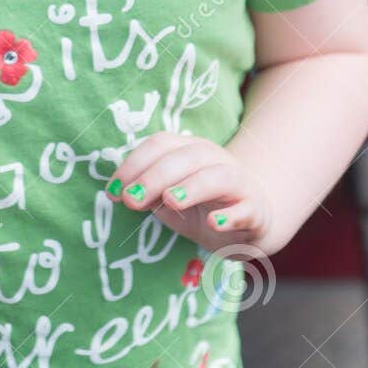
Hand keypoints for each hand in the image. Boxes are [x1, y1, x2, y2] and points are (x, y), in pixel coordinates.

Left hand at [104, 130, 271, 256]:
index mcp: (189, 150)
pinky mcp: (255, 211)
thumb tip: (122, 193)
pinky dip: (229, 216)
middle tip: (131, 199)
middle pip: (186, 157)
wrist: (252, 223)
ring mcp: (238, 183)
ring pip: (217, 176)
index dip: (134, 164)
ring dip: (192, 187)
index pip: (161, 144)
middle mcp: (215, 159)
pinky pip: (245, 209)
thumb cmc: (203, 207)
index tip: (112, 191)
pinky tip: (212, 223)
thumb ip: (148, 195)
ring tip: (170, 200)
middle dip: (155, 177)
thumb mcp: (170, 201)